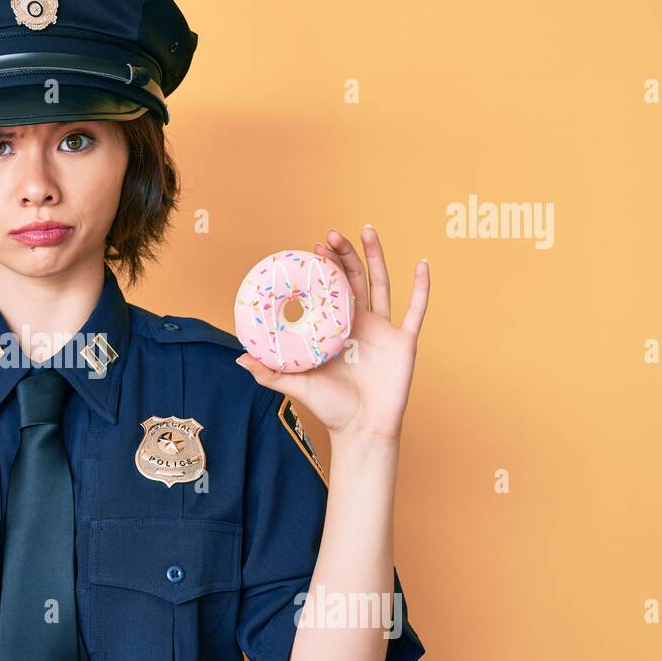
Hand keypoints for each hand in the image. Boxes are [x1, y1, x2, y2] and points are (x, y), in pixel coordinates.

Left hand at [235, 225, 429, 441]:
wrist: (361, 431)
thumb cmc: (330, 409)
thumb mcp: (297, 385)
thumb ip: (270, 372)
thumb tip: (239, 358)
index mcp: (334, 328)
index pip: (329, 289)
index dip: (323, 268)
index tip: (313, 248)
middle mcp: (359, 323)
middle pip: (354, 278)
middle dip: (344, 254)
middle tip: (333, 233)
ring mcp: (383, 330)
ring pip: (381, 284)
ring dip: (376, 256)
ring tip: (368, 230)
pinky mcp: (404, 342)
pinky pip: (416, 310)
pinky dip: (422, 288)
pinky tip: (422, 263)